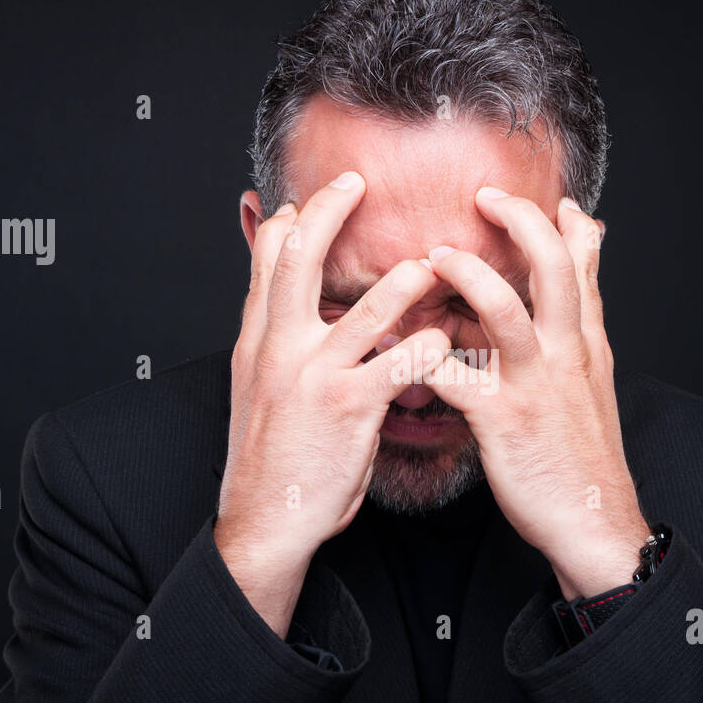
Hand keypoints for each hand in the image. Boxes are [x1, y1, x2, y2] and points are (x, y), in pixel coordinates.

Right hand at [215, 170, 450, 636]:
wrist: (265, 520)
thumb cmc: (271, 460)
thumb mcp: (258, 391)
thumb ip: (278, 347)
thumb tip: (293, 315)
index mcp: (257, 341)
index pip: (265, 261)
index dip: (289, 222)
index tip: (309, 201)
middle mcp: (279, 347)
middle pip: (298, 258)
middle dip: (328, 211)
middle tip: (356, 182)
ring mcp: (314, 374)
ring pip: (365, 309)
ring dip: (404, 279)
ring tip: (432, 263)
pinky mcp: (349, 407)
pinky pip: (402, 362)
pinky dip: (430, 346)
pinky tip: (446, 342)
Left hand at [423, 188, 650, 600]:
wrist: (594, 520)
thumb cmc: (582, 458)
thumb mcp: (592, 389)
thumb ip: (578, 343)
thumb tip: (570, 313)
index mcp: (586, 343)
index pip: (585, 266)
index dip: (567, 224)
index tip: (551, 199)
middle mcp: (565, 352)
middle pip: (553, 265)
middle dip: (520, 221)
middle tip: (484, 196)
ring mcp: (533, 383)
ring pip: (505, 309)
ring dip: (468, 275)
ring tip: (436, 258)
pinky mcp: (501, 419)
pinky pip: (453, 376)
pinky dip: (420, 356)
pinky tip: (394, 345)